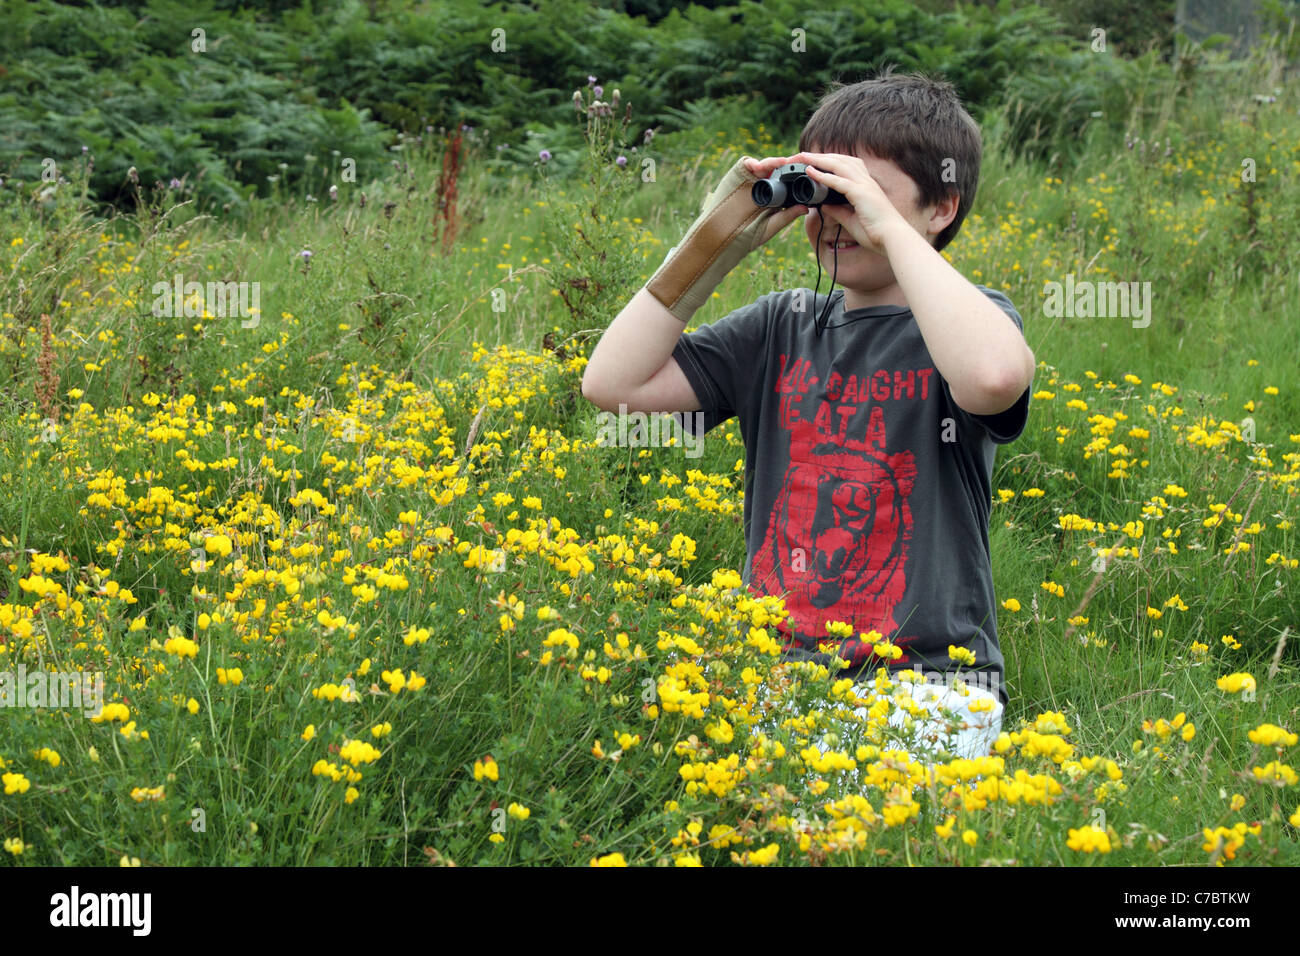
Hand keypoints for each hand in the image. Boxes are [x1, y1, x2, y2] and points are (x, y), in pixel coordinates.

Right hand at [740, 154, 807, 246]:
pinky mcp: (738, 176)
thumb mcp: (772, 224)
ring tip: (781, 163)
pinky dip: (752, 162)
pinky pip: (746, 165)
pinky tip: (758, 165)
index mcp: (773, 194)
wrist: (725, 237)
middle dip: (784, 166)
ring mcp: (750, 179)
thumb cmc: (749, 234)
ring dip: (771, 162)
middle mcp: (763, 184)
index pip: (785, 181)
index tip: (804, 173)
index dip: (794, 175)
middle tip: (794, 164)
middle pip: (775, 170)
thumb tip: (806, 208)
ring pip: (763, 165)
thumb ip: (787, 216)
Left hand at [784, 150, 911, 255]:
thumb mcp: (850, 219)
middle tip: (801, 154)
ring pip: (838, 165)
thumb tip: (823, 205)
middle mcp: (865, 180)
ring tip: (802, 157)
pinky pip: (838, 181)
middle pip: (839, 160)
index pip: (844, 165)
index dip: (828, 161)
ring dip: (818, 160)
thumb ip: (837, 210)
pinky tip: (811, 172)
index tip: (812, 161)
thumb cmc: (875, 231)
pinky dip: (823, 176)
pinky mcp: (861, 193)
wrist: (892, 238)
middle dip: (819, 156)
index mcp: (864, 185)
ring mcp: (864, 185)